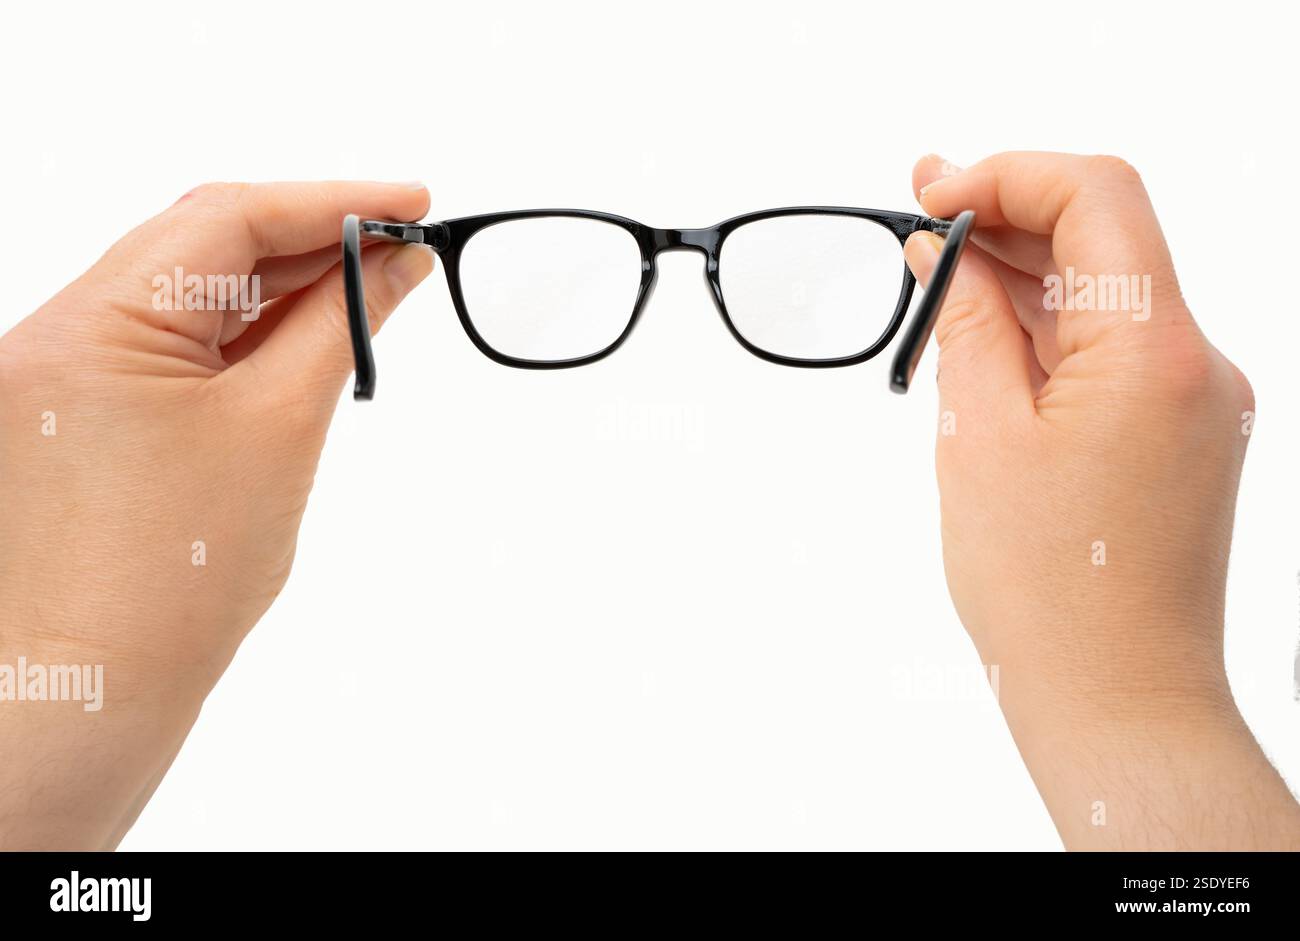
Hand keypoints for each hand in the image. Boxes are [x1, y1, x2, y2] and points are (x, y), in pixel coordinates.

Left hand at [0, 182, 433, 847]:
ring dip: (284, 288)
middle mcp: (57, 333)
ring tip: (374, 291)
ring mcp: (64, 375)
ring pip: (192, 296)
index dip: (332, 200)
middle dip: (313, 240)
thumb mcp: (282, 426)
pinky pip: (174, 348)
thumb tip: (395, 263)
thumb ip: (342, 324)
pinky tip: (310, 337)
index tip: (413, 202)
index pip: (226, 217)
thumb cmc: (176, 580)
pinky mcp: (85, 413)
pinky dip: (246, 337)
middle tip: (406, 244)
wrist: (93, 692)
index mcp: (90, 323)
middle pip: (204, 246)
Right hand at [904, 152, 1298, 848]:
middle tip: (918, 214)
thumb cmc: (1047, 592)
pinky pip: (1114, 348)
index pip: (1097, 195)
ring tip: (935, 279)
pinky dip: (1048, 329)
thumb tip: (948, 247)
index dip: (1009, 173)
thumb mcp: (980, 434)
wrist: (1117, 699)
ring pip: (1109, 291)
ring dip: (1024, 272)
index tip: (933, 193)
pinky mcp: (1180, 433)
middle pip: (1107, 234)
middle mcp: (1196, 362)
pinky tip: (983, 337)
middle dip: (1009, 213)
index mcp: (1155, 351)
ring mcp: (1196, 399)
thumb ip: (966, 319)